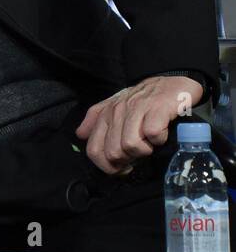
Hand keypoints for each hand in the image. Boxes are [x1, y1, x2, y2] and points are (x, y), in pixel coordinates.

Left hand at [74, 75, 202, 174]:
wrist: (171, 84)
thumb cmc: (143, 100)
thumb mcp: (115, 107)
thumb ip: (95, 120)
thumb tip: (80, 135)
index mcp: (105, 115)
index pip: (94, 150)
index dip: (107, 166)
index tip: (122, 168)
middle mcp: (117, 112)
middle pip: (113, 152)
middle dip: (128, 160)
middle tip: (140, 153)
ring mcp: (137, 109)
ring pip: (130, 145)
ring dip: (144, 151)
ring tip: (151, 143)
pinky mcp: (157, 109)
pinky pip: (152, 134)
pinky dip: (159, 140)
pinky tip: (162, 134)